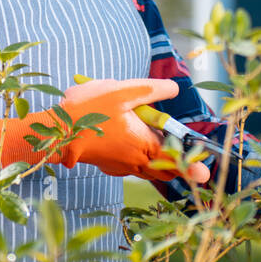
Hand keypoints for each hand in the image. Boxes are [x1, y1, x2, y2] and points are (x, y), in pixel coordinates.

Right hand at [0, 78, 206, 180]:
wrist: (54, 131)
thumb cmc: (89, 111)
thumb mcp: (123, 91)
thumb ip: (152, 90)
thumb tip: (174, 89)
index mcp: (144, 145)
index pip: (177, 161)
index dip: (193, 167)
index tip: (206, 172)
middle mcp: (135, 162)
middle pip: (165, 168)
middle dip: (177, 163)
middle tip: (184, 153)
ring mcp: (121, 166)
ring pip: (148, 166)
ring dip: (156, 156)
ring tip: (153, 136)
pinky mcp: (109, 165)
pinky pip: (132, 163)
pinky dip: (139, 154)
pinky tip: (127, 134)